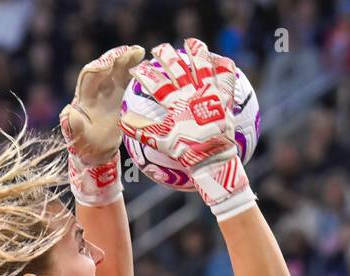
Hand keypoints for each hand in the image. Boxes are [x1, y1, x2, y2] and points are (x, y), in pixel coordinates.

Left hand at [61, 44, 143, 205]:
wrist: (95, 151)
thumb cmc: (83, 144)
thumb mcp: (76, 137)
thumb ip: (71, 125)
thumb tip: (70, 111)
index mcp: (85, 95)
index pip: (90, 74)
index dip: (100, 66)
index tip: (110, 62)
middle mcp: (97, 88)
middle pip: (107, 66)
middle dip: (118, 57)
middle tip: (134, 51)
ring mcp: (111, 90)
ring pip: (119, 70)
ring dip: (129, 60)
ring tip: (141, 53)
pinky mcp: (123, 96)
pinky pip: (130, 80)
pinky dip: (138, 72)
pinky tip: (149, 67)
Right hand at [118, 38, 255, 218]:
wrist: (214, 158)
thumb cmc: (186, 152)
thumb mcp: (160, 142)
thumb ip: (141, 130)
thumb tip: (122, 120)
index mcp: (175, 104)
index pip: (155, 83)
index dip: (144, 74)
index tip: (137, 69)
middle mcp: (192, 93)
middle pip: (176, 67)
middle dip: (164, 55)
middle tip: (158, 49)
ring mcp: (209, 92)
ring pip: (202, 64)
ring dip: (195, 51)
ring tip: (190, 42)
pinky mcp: (225, 96)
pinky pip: (227, 75)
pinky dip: (223, 65)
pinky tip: (218, 59)